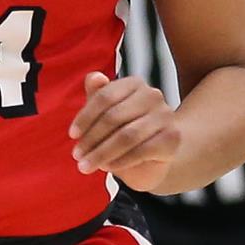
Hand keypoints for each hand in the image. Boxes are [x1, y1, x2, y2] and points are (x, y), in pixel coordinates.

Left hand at [71, 71, 181, 191]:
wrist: (152, 157)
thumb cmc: (123, 131)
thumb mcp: (105, 114)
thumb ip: (97, 95)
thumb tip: (94, 77)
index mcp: (134, 83)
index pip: (104, 97)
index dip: (85, 117)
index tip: (72, 135)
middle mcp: (153, 95)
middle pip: (114, 116)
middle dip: (91, 139)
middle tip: (77, 156)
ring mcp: (165, 116)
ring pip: (127, 136)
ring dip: (102, 153)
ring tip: (86, 166)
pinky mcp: (172, 138)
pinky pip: (142, 151)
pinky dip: (121, 161)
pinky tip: (108, 167)